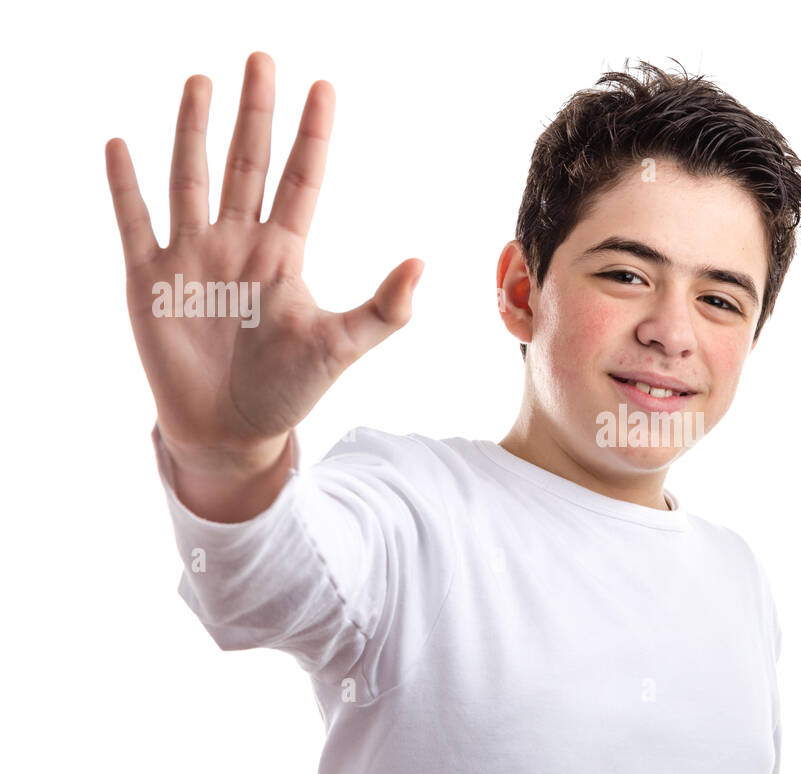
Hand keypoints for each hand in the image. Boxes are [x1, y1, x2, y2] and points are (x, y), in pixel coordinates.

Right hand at [106, 51, 421, 472]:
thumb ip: (384, 309)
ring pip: (192, 178)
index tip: (322, 87)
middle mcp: (238, 243)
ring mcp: (192, 257)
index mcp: (283, 253)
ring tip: (201, 82)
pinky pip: (135, 222)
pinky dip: (126, 186)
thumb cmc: (289, 390)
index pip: (301, 179)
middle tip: (262, 58)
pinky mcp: (150, 280)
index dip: (312, 135)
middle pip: (247, 163)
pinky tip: (121, 144)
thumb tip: (422, 263)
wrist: (232, 430)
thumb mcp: (341, 347)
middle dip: (255, 113)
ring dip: (193, 131)